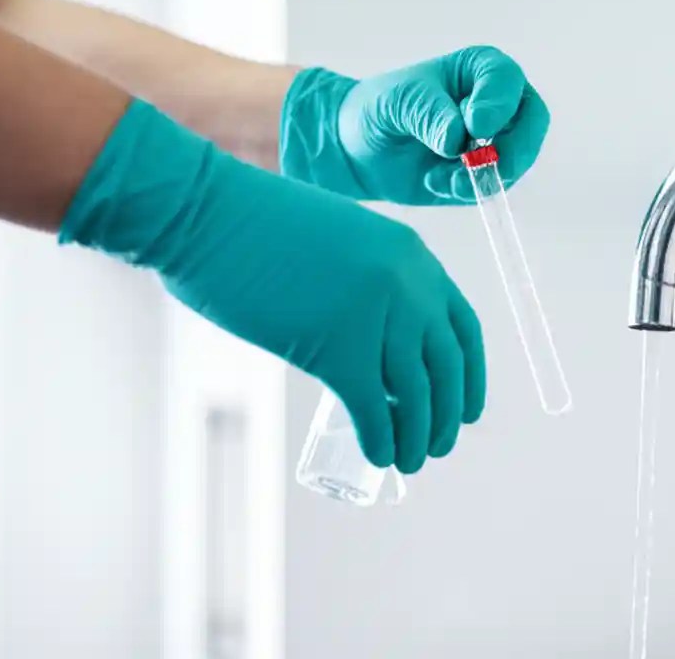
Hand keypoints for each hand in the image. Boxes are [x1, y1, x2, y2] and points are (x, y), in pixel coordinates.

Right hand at [62, 100, 484, 472]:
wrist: (204, 212)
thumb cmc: (255, 222)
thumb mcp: (339, 239)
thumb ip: (366, 277)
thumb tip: (372, 332)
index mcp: (412, 254)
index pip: (462, 327)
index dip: (469, 376)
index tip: (465, 408)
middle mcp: (408, 284)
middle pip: (446, 366)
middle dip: (447, 415)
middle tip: (438, 445)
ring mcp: (376, 315)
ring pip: (416, 395)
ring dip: (418, 437)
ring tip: (410, 461)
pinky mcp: (337, 348)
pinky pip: (374, 408)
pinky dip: (381, 440)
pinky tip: (378, 455)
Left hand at [280, 46, 550, 204]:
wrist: (361, 148)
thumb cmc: (382, 108)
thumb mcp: (399, 102)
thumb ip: (429, 115)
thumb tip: (458, 139)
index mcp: (482, 70)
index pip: (507, 81)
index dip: (498, 105)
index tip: (476, 127)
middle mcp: (499, 104)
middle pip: (533, 122)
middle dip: (515, 148)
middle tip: (484, 166)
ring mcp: (497, 142)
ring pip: (518, 160)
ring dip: (484, 175)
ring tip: (440, 179)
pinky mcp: (486, 175)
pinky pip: (494, 187)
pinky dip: (467, 191)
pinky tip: (434, 183)